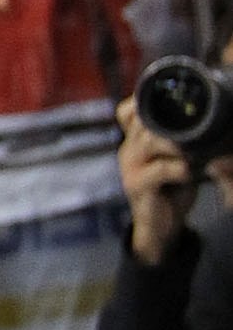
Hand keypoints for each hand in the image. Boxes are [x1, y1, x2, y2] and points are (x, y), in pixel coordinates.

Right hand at [118, 95, 196, 266]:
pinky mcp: (137, 185)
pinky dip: (179, 169)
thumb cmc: (169, 191)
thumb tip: (204, 125)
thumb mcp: (171, 162)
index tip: (168, 103)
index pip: (126, 112)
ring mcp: (130, 167)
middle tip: (194, 130)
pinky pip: (160, 169)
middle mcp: (127, 150)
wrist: (158, 227)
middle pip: (143, 122)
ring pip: (151, 142)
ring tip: (193, 152)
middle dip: (170, 124)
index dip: (140, 103)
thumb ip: (174, 143)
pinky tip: (190, 173)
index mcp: (133, 142)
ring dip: (177, 145)